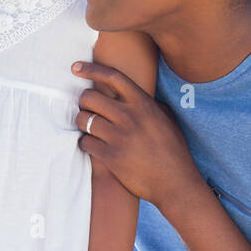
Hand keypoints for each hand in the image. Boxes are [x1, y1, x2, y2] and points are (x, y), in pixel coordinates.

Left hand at [73, 60, 201, 209]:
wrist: (175, 183)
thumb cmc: (173, 151)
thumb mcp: (166, 119)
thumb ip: (148, 104)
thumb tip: (131, 93)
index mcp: (143, 104)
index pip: (113, 77)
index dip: (91, 69)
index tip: (75, 68)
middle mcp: (129, 117)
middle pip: (89, 97)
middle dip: (83, 102)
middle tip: (87, 109)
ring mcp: (118, 136)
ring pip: (83, 119)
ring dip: (81, 122)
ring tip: (89, 128)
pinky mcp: (110, 156)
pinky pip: (84, 142)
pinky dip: (85, 143)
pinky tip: (92, 145)